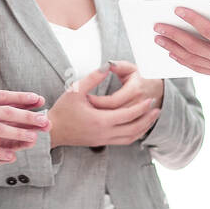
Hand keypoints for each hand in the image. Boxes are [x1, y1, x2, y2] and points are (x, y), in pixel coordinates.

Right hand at [47, 66, 161, 147]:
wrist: (52, 131)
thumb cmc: (62, 110)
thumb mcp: (76, 90)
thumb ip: (93, 78)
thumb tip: (106, 65)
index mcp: (100, 120)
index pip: (128, 115)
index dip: (141, 107)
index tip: (150, 99)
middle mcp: (104, 133)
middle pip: (134, 128)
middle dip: (147, 118)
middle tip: (157, 108)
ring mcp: (103, 140)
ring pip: (131, 137)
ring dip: (143, 128)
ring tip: (151, 118)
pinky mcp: (101, 143)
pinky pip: (123, 141)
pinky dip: (134, 135)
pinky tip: (137, 127)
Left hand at [154, 5, 209, 105]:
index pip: (207, 31)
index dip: (192, 19)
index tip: (178, 10)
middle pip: (192, 45)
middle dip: (172, 35)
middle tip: (157, 27)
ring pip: (190, 58)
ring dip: (172, 49)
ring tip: (159, 41)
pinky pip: (197, 68)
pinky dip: (183, 61)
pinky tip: (174, 56)